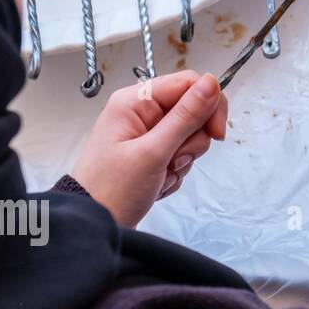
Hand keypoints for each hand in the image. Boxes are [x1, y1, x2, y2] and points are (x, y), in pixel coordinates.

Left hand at [72, 72, 227, 227]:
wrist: (93, 225)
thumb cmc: (110, 190)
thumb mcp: (153, 152)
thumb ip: (186, 116)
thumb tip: (211, 84)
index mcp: (135, 101)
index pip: (189, 83)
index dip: (209, 104)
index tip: (216, 132)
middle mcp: (141, 112)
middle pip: (193, 110)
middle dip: (192, 139)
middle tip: (175, 158)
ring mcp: (146, 134)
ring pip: (190, 134)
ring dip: (184, 158)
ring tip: (161, 173)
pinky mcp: (151, 153)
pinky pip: (182, 153)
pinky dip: (176, 171)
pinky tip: (158, 182)